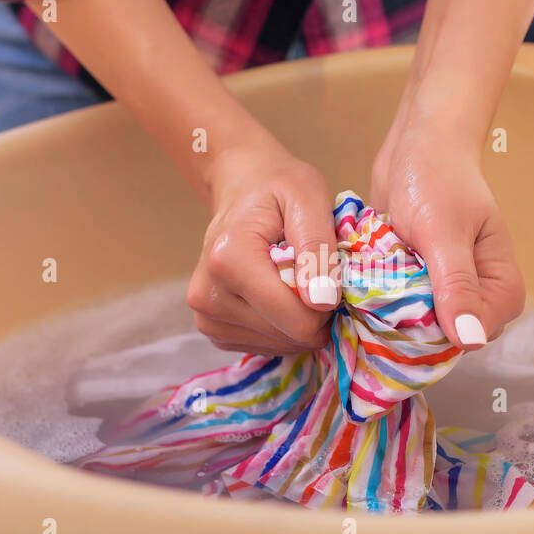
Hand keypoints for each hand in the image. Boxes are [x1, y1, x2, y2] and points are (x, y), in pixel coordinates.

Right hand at [189, 141, 340, 354]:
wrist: (243, 188)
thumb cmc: (279, 187)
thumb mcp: (308, 198)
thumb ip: (318, 247)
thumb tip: (322, 302)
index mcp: (229, 259)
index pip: (297, 319)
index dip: (327, 303)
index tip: (328, 273)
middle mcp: (207, 294)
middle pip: (289, 335)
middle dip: (314, 311)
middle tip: (314, 274)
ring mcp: (205, 315)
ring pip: (280, 345)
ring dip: (299, 319)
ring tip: (293, 279)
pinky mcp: (212, 328)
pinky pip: (264, 346)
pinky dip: (282, 327)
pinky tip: (278, 293)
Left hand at [370, 111, 524, 350]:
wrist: (417, 142)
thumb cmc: (437, 177)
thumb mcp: (444, 232)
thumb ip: (457, 284)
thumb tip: (470, 339)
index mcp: (500, 286)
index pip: (472, 336)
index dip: (438, 332)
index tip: (402, 312)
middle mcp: (477, 293)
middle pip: (444, 337)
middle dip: (410, 323)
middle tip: (380, 293)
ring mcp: (445, 289)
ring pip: (418, 325)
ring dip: (392, 311)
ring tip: (371, 283)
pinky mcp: (418, 282)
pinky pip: (400, 308)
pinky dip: (382, 298)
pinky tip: (365, 281)